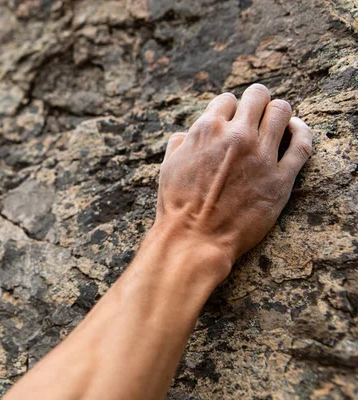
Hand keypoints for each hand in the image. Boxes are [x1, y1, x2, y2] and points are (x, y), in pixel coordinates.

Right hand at [153, 84, 311, 282]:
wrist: (195, 239)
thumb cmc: (178, 206)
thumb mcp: (168, 167)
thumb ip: (179, 144)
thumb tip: (185, 134)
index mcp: (206, 130)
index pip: (227, 99)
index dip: (229, 108)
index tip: (231, 119)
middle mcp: (236, 136)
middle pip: (257, 96)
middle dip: (256, 102)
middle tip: (256, 114)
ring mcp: (261, 156)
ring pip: (282, 112)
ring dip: (278, 112)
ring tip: (276, 121)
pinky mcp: (280, 178)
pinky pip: (302, 144)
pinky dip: (302, 132)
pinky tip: (296, 131)